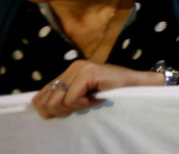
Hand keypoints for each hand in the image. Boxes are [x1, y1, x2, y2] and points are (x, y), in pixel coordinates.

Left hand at [30, 60, 158, 118]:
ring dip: (73, 107)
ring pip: (58, 100)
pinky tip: (96, 99)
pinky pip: (72, 98)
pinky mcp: (89, 72)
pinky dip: (83, 104)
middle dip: (61, 111)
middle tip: (81, 107)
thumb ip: (64, 98)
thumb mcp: (82, 97)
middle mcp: (72, 67)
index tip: (69, 112)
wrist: (137, 86)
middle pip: (46, 100)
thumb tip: (41, 108)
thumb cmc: (112, 94)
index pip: (41, 96)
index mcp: (68, 72)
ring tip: (89, 102)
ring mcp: (80, 68)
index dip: (49, 110)